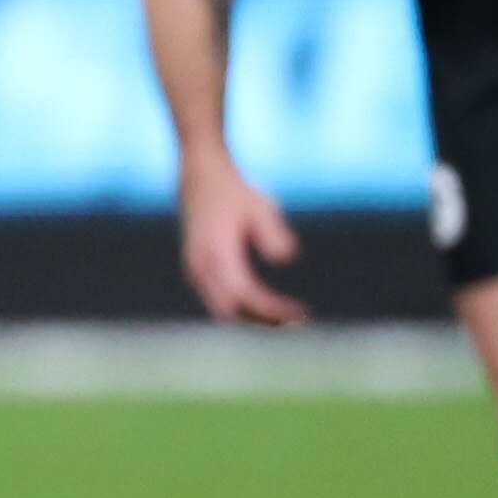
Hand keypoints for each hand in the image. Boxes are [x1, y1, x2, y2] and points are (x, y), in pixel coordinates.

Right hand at [179, 154, 305, 327]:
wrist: (199, 176)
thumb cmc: (234, 192)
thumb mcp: (260, 206)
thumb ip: (273, 233)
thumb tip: (287, 259)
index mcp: (216, 253)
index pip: (245, 295)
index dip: (272, 309)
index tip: (301, 313)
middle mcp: (201, 267)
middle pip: (233, 311)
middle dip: (264, 321)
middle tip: (298, 321)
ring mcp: (196, 271)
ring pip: (225, 310)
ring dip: (254, 317)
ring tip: (287, 317)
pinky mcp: (197, 271)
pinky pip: (219, 301)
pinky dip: (243, 308)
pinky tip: (267, 303)